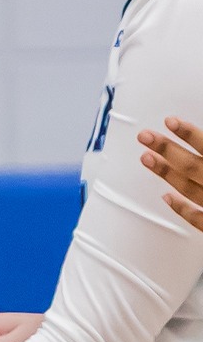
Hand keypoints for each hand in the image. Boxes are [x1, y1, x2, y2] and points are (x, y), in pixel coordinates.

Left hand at [141, 117, 202, 231]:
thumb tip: (201, 141)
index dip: (189, 133)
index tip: (169, 121)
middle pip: (193, 166)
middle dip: (167, 149)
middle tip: (145, 136)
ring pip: (191, 189)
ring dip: (167, 173)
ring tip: (146, 158)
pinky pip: (198, 219)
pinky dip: (182, 208)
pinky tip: (166, 197)